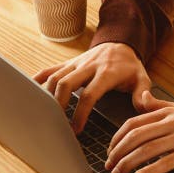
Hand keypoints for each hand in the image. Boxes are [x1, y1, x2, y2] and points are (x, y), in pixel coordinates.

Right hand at [33, 42, 151, 133]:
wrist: (121, 42)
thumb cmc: (130, 66)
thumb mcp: (143, 78)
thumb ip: (144, 94)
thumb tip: (144, 106)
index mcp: (106, 73)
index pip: (89, 94)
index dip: (81, 113)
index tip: (76, 130)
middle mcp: (88, 66)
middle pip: (66, 83)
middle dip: (58, 104)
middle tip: (56, 124)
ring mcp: (76, 63)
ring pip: (55, 76)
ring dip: (47, 95)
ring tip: (46, 115)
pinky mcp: (69, 62)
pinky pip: (50, 69)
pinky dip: (38, 79)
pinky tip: (29, 92)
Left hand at [105, 90, 173, 172]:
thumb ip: (159, 106)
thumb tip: (141, 98)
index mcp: (168, 113)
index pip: (134, 123)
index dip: (118, 137)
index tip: (110, 150)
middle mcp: (172, 123)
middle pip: (137, 136)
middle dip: (118, 152)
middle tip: (109, 165)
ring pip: (148, 149)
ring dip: (129, 163)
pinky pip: (167, 161)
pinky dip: (150, 170)